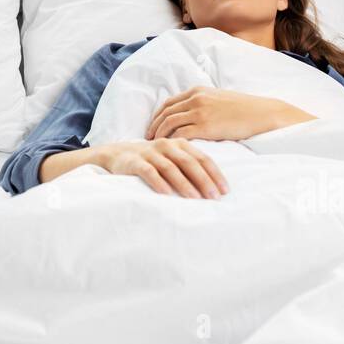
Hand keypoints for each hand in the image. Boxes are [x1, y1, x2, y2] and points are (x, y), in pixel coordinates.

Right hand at [94, 139, 229, 198]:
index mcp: (180, 143)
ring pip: (171, 168)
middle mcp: (167, 146)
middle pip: (189, 163)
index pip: (202, 158)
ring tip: (195, 199)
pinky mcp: (136, 162)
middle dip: (204, 180)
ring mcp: (151, 153)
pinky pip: (149, 172)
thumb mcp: (173, 157)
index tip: (225, 190)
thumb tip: (215, 186)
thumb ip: (190, 165)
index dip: (215, 174)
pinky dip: (159, 183)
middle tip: (214, 197)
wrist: (117, 154)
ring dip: (185, 184)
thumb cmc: (152, 160)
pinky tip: (168, 195)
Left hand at [146, 87, 315, 141]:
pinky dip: (171, 142)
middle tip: (148, 139)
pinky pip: (181, 134)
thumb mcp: (219, 99)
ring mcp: (200, 112)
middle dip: (154, 126)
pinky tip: (170, 151)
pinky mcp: (206, 126)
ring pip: (169, 123)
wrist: (262, 114)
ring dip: (159, 135)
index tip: (152, 126)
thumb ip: (203, 103)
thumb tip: (190, 115)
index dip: (157, 115)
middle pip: (165, 112)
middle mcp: (196, 98)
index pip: (169, 103)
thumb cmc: (243, 109)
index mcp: (198, 90)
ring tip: (155, 147)